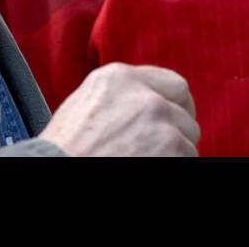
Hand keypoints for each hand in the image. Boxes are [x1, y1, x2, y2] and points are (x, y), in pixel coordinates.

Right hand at [39, 62, 198, 155]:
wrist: (59, 169)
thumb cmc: (65, 150)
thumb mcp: (86, 103)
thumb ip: (121, 95)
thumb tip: (150, 100)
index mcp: (119, 78)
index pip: (173, 84)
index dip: (176, 105)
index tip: (173, 120)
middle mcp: (144, 95)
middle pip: (185, 111)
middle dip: (178, 129)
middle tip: (165, 146)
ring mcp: (160, 122)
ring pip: (188, 138)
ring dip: (175, 152)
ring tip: (148, 159)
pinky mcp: (170, 148)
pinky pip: (188, 157)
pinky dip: (176, 164)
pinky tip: (151, 166)